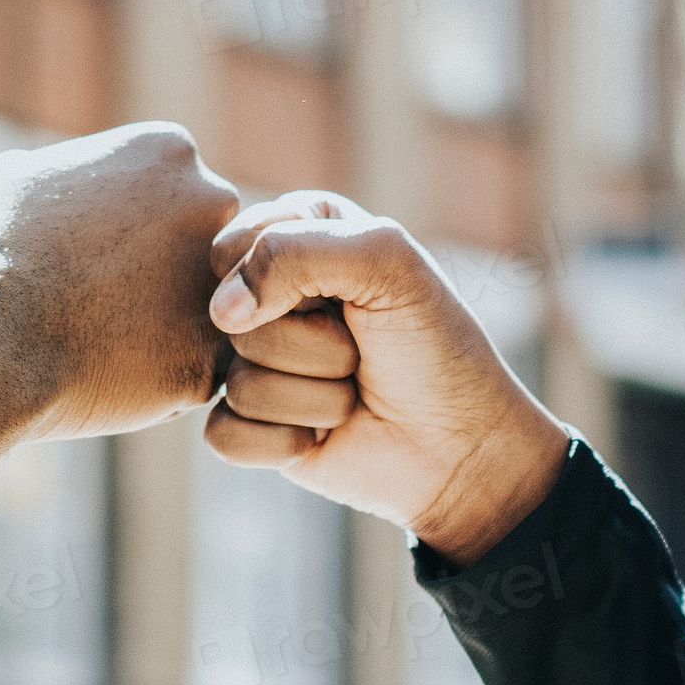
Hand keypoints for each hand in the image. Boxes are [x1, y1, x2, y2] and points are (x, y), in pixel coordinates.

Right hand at [0, 122, 239, 438]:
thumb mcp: (16, 179)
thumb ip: (64, 171)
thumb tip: (64, 180)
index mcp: (168, 150)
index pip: (182, 191)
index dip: (142, 228)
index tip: (102, 254)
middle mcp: (212, 203)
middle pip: (211, 244)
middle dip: (174, 273)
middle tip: (112, 302)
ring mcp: (222, 280)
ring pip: (217, 309)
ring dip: (178, 325)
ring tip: (114, 343)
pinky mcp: (213, 357)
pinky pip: (201, 370)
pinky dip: (167, 377)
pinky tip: (116, 378)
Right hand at [204, 191, 568, 564]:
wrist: (461, 448)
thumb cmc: (433, 346)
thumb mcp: (385, 261)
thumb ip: (295, 251)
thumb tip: (222, 312)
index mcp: (295, 237)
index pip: (235, 246)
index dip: (287, 276)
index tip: (346, 291)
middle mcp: (266, 299)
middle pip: (232, 318)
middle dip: (311, 343)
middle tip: (360, 349)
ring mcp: (252, 364)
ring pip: (236, 381)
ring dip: (313, 396)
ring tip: (353, 392)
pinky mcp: (248, 427)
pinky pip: (225, 434)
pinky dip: (285, 440)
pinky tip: (323, 436)